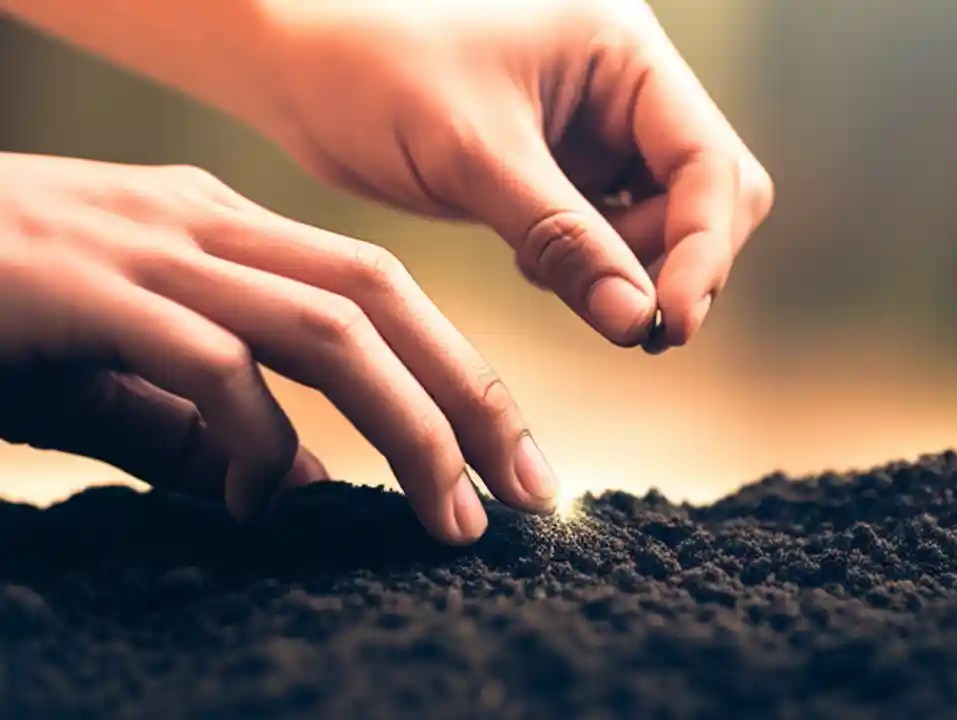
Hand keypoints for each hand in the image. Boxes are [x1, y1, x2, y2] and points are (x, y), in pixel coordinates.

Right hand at [0, 152, 557, 543]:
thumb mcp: (105, 372)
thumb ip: (191, 425)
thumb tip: (288, 485)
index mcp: (213, 227)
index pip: (374, 288)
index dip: (456, 370)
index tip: (507, 457)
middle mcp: (197, 221)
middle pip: (383, 296)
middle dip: (472, 396)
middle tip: (527, 493)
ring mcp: (144, 246)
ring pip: (329, 326)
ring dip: (409, 426)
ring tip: (449, 515)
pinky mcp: (83, 287)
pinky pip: (214, 365)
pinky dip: (258, 444)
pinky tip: (262, 509)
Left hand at [263, 0, 773, 350]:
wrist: (295, 64)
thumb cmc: (373, 69)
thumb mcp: (475, 155)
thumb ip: (564, 240)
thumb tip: (641, 322)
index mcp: (624, 52)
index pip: (709, 161)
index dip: (702, 248)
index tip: (668, 322)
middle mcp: (627, 88)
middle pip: (709, 195)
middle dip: (676, 261)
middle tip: (626, 318)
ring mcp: (599, 133)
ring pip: (666, 223)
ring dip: (630, 271)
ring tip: (545, 271)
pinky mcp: (566, 173)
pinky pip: (613, 236)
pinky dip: (594, 268)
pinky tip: (535, 264)